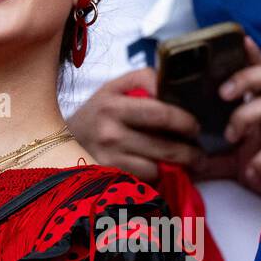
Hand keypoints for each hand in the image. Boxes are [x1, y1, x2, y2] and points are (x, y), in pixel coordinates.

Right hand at [68, 67, 203, 183]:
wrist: (62, 140)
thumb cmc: (98, 111)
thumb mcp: (116, 87)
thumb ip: (145, 79)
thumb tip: (175, 86)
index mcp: (113, 104)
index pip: (161, 113)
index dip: (185, 122)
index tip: (194, 127)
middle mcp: (109, 132)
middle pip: (166, 147)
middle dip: (191, 152)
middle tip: (198, 152)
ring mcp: (108, 158)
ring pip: (158, 167)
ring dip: (175, 168)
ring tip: (182, 163)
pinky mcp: (108, 178)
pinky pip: (144, 180)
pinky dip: (155, 176)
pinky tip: (157, 169)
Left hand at [192, 37, 260, 197]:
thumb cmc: (259, 168)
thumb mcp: (228, 157)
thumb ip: (205, 150)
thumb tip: (172, 149)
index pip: (260, 70)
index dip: (252, 54)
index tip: (241, 40)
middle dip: (246, 78)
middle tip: (221, 93)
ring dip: (246, 116)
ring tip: (230, 135)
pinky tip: (252, 169)